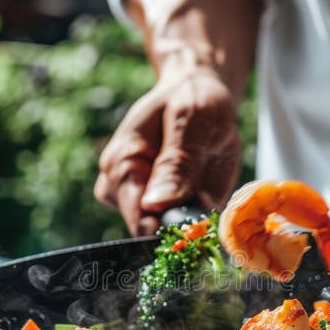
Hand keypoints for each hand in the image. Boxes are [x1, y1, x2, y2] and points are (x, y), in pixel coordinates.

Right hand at [94, 67, 240, 235]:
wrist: (198, 95)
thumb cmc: (192, 100)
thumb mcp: (191, 119)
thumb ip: (177, 162)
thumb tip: (154, 206)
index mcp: (121, 164)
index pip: (135, 216)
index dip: (166, 228)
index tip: (196, 223)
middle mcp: (121, 187)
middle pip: (147, 231)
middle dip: (181, 224)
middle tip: (207, 197)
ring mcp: (140, 200)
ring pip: (164, 234)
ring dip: (190, 222)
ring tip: (206, 185)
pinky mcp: (163, 208)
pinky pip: (180, 228)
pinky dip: (196, 220)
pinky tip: (205, 192)